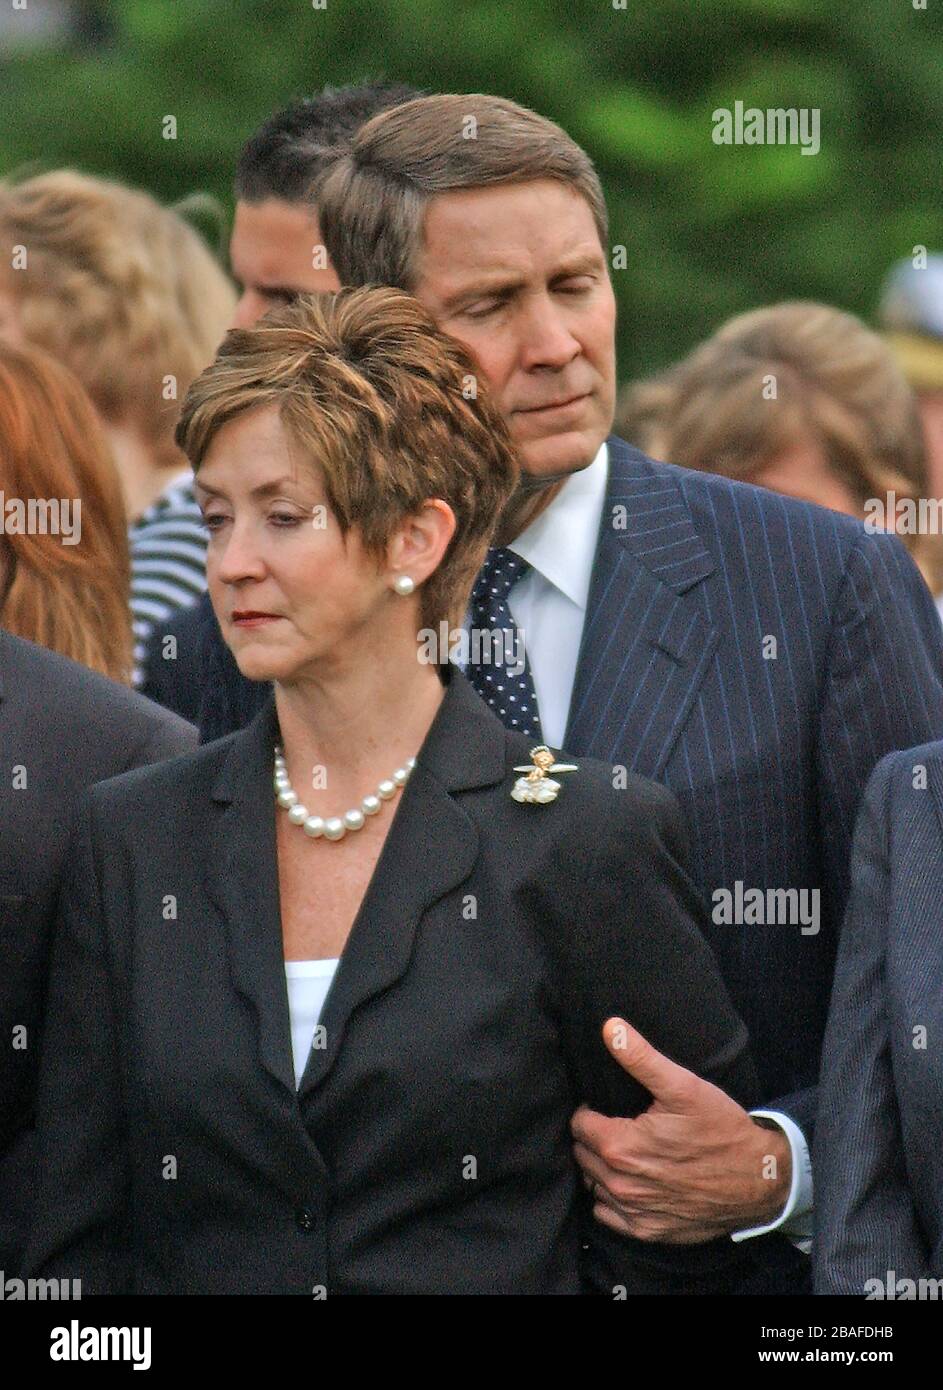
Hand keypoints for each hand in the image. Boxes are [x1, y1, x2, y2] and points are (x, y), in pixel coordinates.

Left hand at [571, 1018, 790, 1242]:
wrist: (759, 1179)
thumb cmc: (721, 1129)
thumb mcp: (683, 1086)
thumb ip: (640, 1057)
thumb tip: (610, 1027)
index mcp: (620, 1146)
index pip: (578, 1125)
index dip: (589, 1111)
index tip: (606, 1106)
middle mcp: (620, 1184)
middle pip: (582, 1155)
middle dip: (594, 1137)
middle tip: (617, 1125)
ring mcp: (633, 1212)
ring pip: (593, 1184)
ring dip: (601, 1167)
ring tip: (624, 1150)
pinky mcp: (648, 1231)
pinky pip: (608, 1215)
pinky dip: (612, 1199)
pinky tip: (632, 1180)